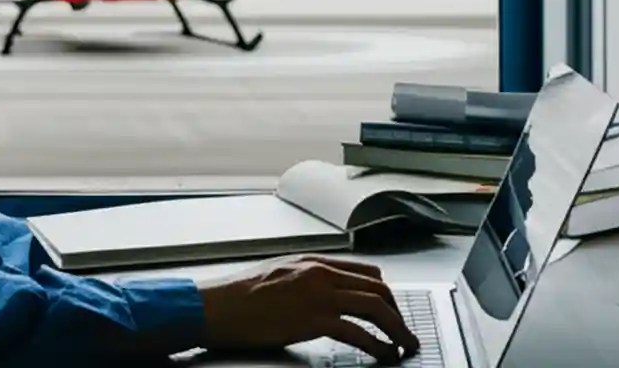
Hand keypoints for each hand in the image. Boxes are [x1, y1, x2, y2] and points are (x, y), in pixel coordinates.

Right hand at [193, 254, 419, 364]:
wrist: (213, 306)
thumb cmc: (235, 297)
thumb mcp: (274, 277)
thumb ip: (301, 282)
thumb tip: (320, 298)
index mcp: (310, 262)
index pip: (364, 270)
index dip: (385, 292)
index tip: (392, 310)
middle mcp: (318, 273)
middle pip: (377, 286)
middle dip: (398, 311)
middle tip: (405, 332)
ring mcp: (317, 294)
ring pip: (375, 306)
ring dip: (398, 328)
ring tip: (405, 345)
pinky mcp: (312, 319)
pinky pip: (358, 332)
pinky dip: (378, 345)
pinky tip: (384, 355)